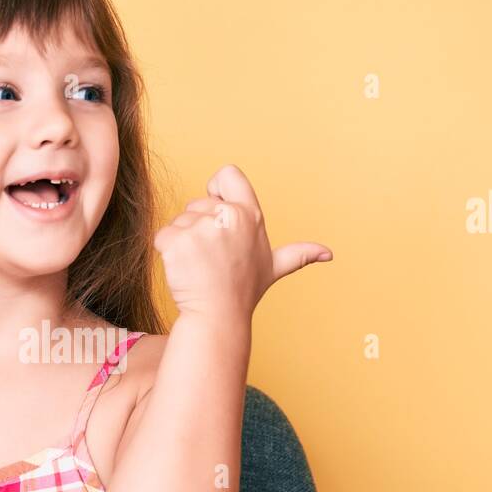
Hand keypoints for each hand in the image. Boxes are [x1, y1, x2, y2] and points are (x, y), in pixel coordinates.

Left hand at [153, 164, 331, 319]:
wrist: (217, 317)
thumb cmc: (242, 290)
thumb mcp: (273, 267)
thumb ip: (299, 255)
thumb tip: (328, 254)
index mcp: (249, 216)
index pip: (227, 175)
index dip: (216, 189)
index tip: (216, 212)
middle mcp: (228, 217)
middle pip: (196, 204)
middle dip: (197, 227)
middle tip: (212, 257)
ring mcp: (201, 229)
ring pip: (178, 222)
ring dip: (182, 243)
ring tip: (200, 266)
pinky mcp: (177, 242)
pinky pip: (163, 237)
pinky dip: (167, 252)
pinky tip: (184, 270)